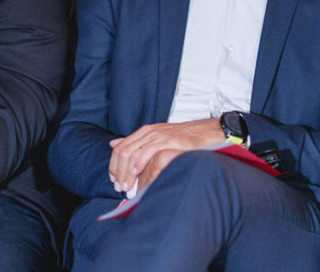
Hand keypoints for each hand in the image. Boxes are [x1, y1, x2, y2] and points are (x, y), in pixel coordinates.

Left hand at [109, 119, 223, 193]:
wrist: (206, 133)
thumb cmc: (184, 139)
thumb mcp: (158, 138)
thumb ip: (137, 142)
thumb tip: (113, 143)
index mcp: (145, 131)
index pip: (120, 147)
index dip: (114, 165)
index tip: (114, 179)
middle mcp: (149, 132)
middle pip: (123, 151)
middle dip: (118, 172)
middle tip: (120, 187)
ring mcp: (158, 136)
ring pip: (132, 153)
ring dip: (127, 173)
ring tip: (127, 187)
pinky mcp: (168, 141)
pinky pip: (147, 152)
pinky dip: (139, 165)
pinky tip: (137, 176)